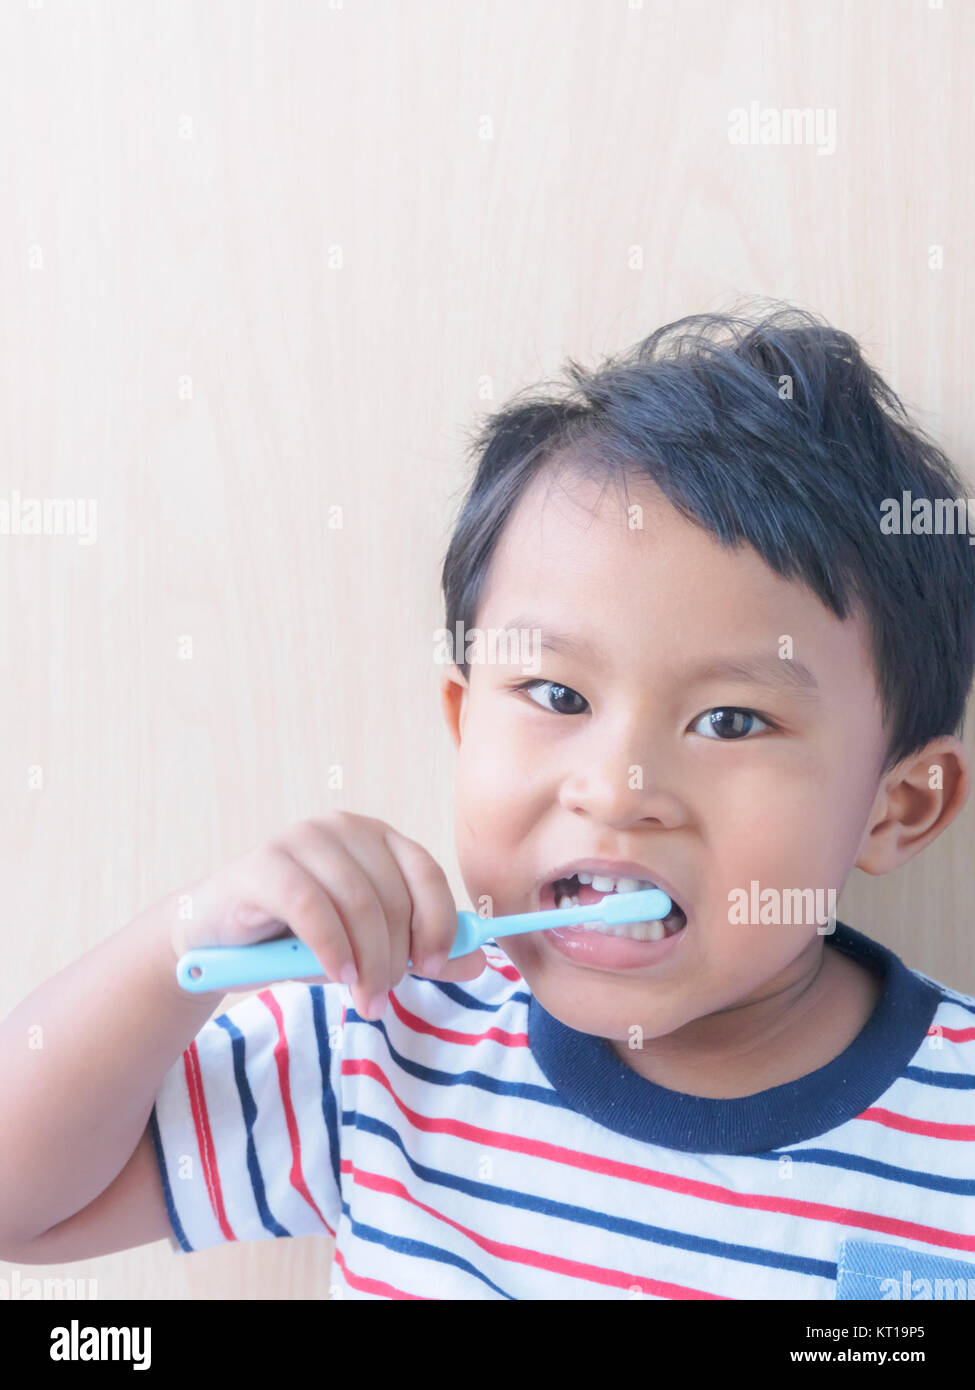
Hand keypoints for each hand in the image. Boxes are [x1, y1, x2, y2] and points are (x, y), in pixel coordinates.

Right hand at [164, 813, 485, 1018]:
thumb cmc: (299, 940)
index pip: (426, 872)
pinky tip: (333, 975)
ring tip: (361, 996)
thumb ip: (422, 952)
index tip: (431, 968)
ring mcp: (301, 840)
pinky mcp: (264, 865)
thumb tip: (480, 962)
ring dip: (365, 961)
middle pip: (392, 894)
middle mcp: (343, 829)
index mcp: (377, 838)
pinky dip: (330, 948)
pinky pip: (312, 907)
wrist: (218, 942)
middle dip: (394, 956)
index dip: (437, 923)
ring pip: (357, 902)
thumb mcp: (368, 948)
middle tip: (380, 996)